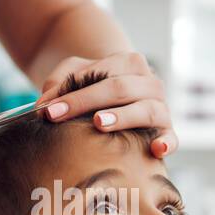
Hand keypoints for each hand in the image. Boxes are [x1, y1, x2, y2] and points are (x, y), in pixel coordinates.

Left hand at [35, 51, 175, 158]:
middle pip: (120, 89)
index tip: (45, 110)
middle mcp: (150, 83)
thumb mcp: (76, 76)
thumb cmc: (96, 88)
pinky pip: (172, 138)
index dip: (73, 92)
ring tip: (98, 123)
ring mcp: (161, 108)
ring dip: (123, 117)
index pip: (102, 74)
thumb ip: (59, 83)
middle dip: (85, 103)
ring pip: (146, 110)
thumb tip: (42, 105)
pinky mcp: (167, 132)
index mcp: (131, 63)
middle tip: (57, 118)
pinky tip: (156, 150)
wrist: (123, 101)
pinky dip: (167, 143)